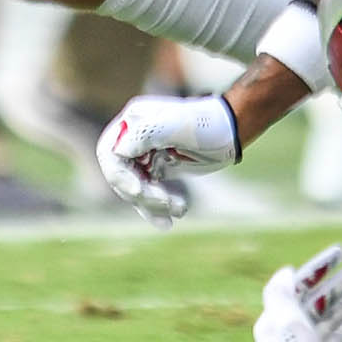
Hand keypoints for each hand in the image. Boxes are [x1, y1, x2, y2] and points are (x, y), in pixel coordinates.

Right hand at [96, 91, 237, 224]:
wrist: (231, 131)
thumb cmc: (206, 123)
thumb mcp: (177, 125)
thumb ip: (146, 133)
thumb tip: (120, 150)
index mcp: (132, 122)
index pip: (110, 155)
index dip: (121, 177)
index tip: (139, 191)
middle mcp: (133, 138)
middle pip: (121, 177)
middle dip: (143, 194)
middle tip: (168, 203)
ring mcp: (143, 155)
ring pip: (134, 190)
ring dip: (154, 204)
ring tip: (180, 209)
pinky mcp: (155, 169)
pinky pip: (147, 194)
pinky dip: (156, 208)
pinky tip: (170, 220)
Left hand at [255, 245, 341, 341]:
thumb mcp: (284, 319)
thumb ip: (280, 292)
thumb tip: (286, 272)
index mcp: (276, 319)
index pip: (298, 285)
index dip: (319, 267)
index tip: (341, 252)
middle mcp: (288, 333)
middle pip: (318, 298)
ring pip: (330, 316)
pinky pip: (334, 337)